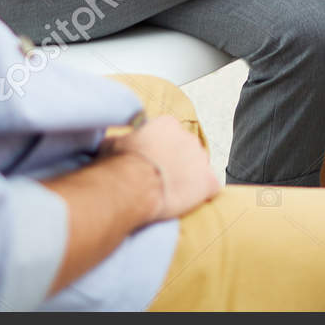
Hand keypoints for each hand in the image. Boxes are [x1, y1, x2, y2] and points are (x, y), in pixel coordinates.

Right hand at [101, 115, 219, 221]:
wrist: (133, 185)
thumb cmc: (121, 164)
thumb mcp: (113, 142)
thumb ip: (124, 138)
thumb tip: (117, 141)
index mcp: (167, 124)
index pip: (170, 133)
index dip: (161, 149)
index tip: (153, 159)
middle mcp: (188, 136)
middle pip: (186, 149)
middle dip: (177, 162)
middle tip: (161, 177)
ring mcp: (201, 159)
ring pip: (199, 168)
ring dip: (189, 178)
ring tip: (172, 191)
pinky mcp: (209, 181)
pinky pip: (211, 187)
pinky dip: (203, 194)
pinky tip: (188, 200)